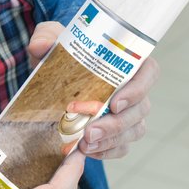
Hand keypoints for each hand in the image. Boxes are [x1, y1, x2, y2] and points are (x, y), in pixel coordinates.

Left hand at [26, 20, 159, 159]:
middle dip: (116, 124)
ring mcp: (129, 112)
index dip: (137, 90)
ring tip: (85, 144)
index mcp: (127, 62)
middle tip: (90, 131)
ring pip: (133, 131)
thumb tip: (40, 47)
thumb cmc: (62, 51)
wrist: (53, 73)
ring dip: (110, 140)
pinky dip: (106, 151)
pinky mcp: (118, 131)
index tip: (115, 103)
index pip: (148, 73)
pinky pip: (121, 146)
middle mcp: (134, 88)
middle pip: (140, 109)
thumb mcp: (51, 37)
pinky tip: (88, 150)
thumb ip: (46, 37)